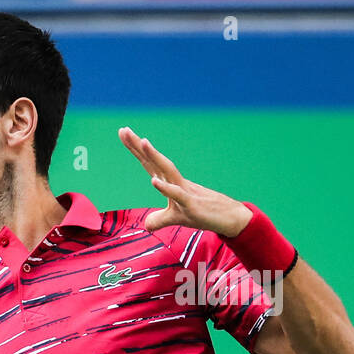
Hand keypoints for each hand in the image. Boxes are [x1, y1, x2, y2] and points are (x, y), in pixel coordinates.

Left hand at [118, 126, 252, 237]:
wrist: (229, 218)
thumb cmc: (203, 214)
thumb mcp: (176, 219)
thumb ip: (160, 219)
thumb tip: (147, 224)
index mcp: (169, 182)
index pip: (149, 163)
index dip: (136, 150)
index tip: (124, 134)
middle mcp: (175, 182)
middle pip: (154, 161)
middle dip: (138, 146)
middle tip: (124, 130)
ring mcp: (184, 191)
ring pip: (167, 170)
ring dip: (154, 156)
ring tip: (142, 141)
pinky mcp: (191, 205)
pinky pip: (177, 195)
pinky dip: (166, 188)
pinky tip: (154, 181)